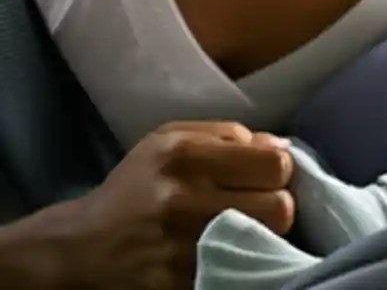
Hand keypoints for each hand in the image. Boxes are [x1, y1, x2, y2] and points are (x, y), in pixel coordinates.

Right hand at [0, 121, 294, 288]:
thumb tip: (282, 145)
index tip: (264, 179)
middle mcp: (183, 199)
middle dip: (277, 208)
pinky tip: (228, 256)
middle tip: (258, 211)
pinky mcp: (181, 284)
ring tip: (244, 233)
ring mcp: (183, 247)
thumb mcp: (170, 142)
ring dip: (263, 239)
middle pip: (280, 208)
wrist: (80, 249)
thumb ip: (228, 135)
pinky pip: (240, 273)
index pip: (275, 164)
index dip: (277, 172)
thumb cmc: (137, 188)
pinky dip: (241, 265)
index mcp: (184, 155)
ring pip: (266, 244)